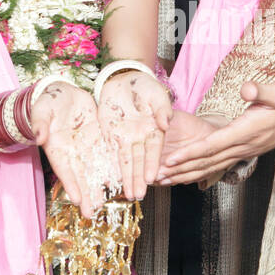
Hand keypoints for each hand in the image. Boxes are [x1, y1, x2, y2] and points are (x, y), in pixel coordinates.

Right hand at [31, 80, 103, 218]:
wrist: (63, 93)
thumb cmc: (48, 102)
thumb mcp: (42, 109)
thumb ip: (40, 123)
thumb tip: (39, 136)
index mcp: (57, 147)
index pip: (64, 169)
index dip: (70, 184)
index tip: (76, 199)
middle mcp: (73, 152)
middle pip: (81, 176)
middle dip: (86, 194)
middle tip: (91, 213)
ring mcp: (87, 146)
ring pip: (96, 169)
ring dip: (101, 185)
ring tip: (108, 202)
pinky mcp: (99, 138)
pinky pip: (108, 155)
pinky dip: (114, 168)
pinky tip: (121, 180)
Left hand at [97, 70, 171, 200]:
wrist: (124, 78)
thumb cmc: (145, 86)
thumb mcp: (157, 95)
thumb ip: (162, 108)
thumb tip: (166, 123)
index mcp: (154, 131)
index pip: (153, 150)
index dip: (152, 164)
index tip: (152, 177)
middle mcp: (139, 138)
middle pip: (138, 161)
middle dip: (138, 179)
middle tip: (138, 196)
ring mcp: (124, 138)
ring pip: (124, 162)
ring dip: (126, 179)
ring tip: (127, 195)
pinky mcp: (110, 136)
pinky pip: (109, 154)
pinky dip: (109, 167)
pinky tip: (110, 180)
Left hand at [159, 80, 274, 184]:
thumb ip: (262, 90)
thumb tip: (246, 89)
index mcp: (246, 131)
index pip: (213, 145)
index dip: (192, 153)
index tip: (172, 159)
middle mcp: (242, 146)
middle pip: (206, 161)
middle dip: (181, 169)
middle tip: (156, 176)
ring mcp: (242, 151)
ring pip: (209, 167)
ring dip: (185, 174)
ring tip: (163, 180)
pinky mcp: (241, 151)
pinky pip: (216, 165)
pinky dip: (197, 171)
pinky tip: (184, 175)